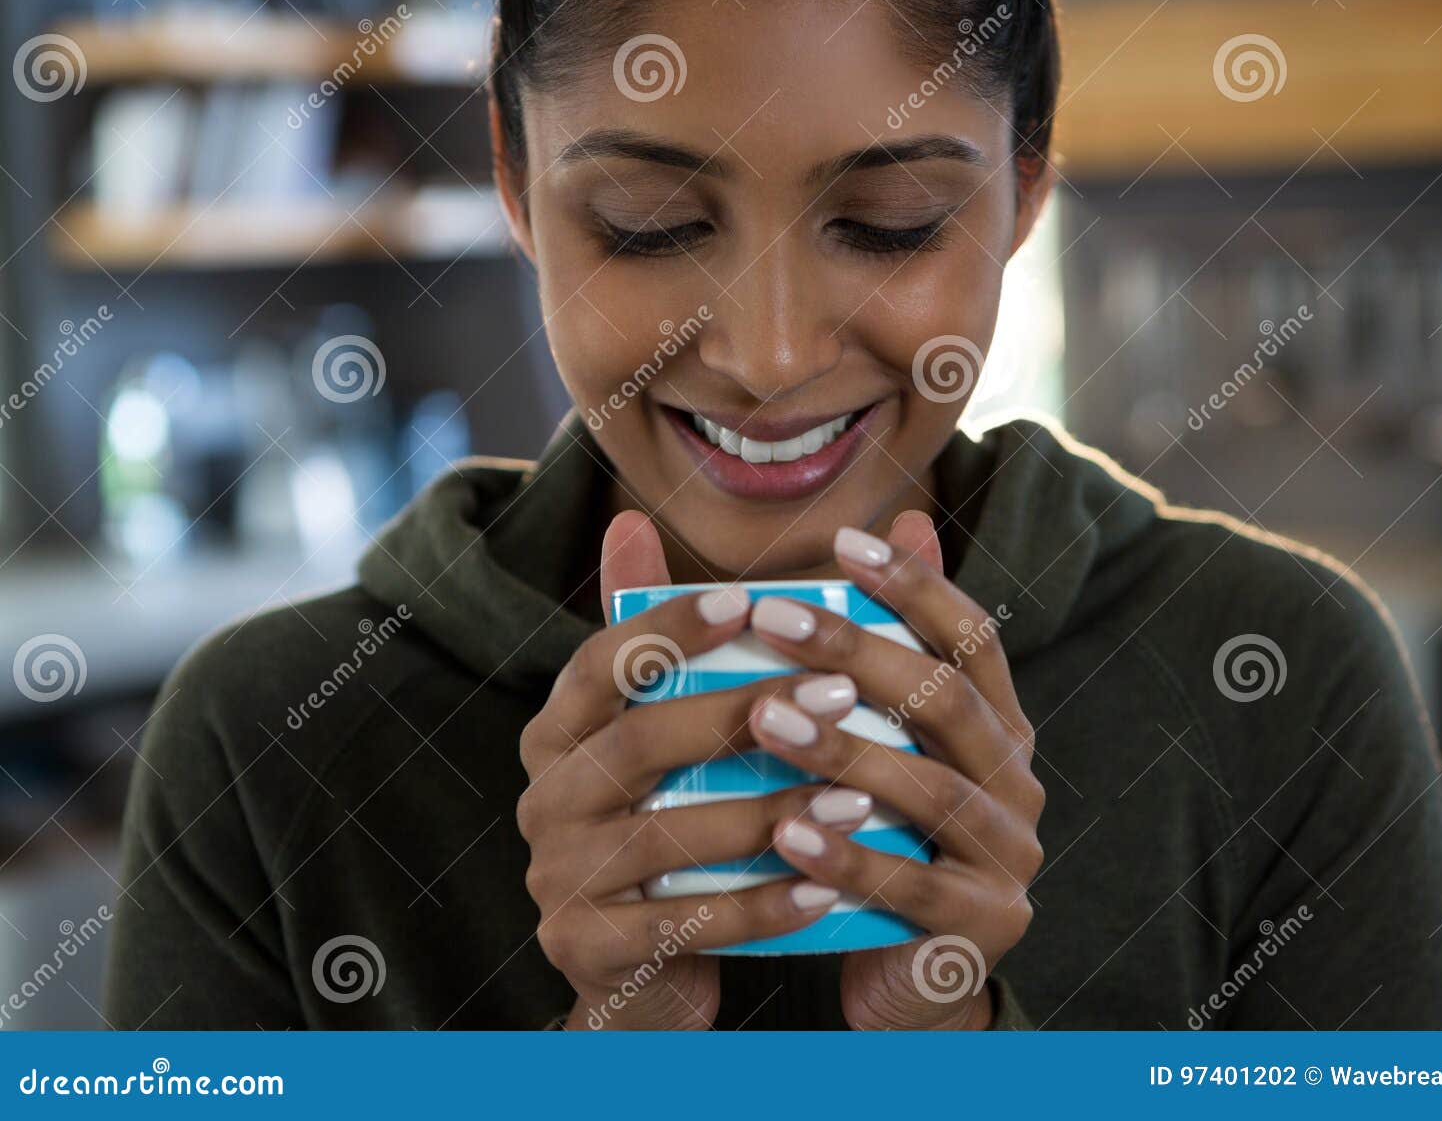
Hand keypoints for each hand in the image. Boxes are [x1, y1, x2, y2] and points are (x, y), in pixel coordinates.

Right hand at [517, 512, 873, 1028]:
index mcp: (558, 733)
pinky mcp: (586, 951)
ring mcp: (558, 880)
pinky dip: (761, 906)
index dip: (668, 628)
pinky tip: (831, 884)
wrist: (637, 964)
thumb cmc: (668, 819)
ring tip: (859, 796)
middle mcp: (544, 800)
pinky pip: (684, 924)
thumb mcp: (659, 730)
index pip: (598, 662)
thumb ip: (655, 637)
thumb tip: (632, 515)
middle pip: (637, 746)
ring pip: (664, 838)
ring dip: (767, 814)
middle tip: (836, 694)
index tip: (751, 596)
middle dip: (740, 715)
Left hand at [747, 512, 1044, 1029]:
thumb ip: (865, 656)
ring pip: (928, 789)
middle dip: (856, 651)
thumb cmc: (877, 838)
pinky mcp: (985, 922)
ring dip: (843, 751)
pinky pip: (912, 885)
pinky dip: (847, 857)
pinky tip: (785, 834)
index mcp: (995, 725)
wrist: (909, 977)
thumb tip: (874, 529)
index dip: (916, 583)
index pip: (971, 635)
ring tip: (764, 719)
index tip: (842, 540)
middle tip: (770, 615)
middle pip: (945, 698)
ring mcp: (1009, 853)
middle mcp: (1016, 779)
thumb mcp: (872, 746)